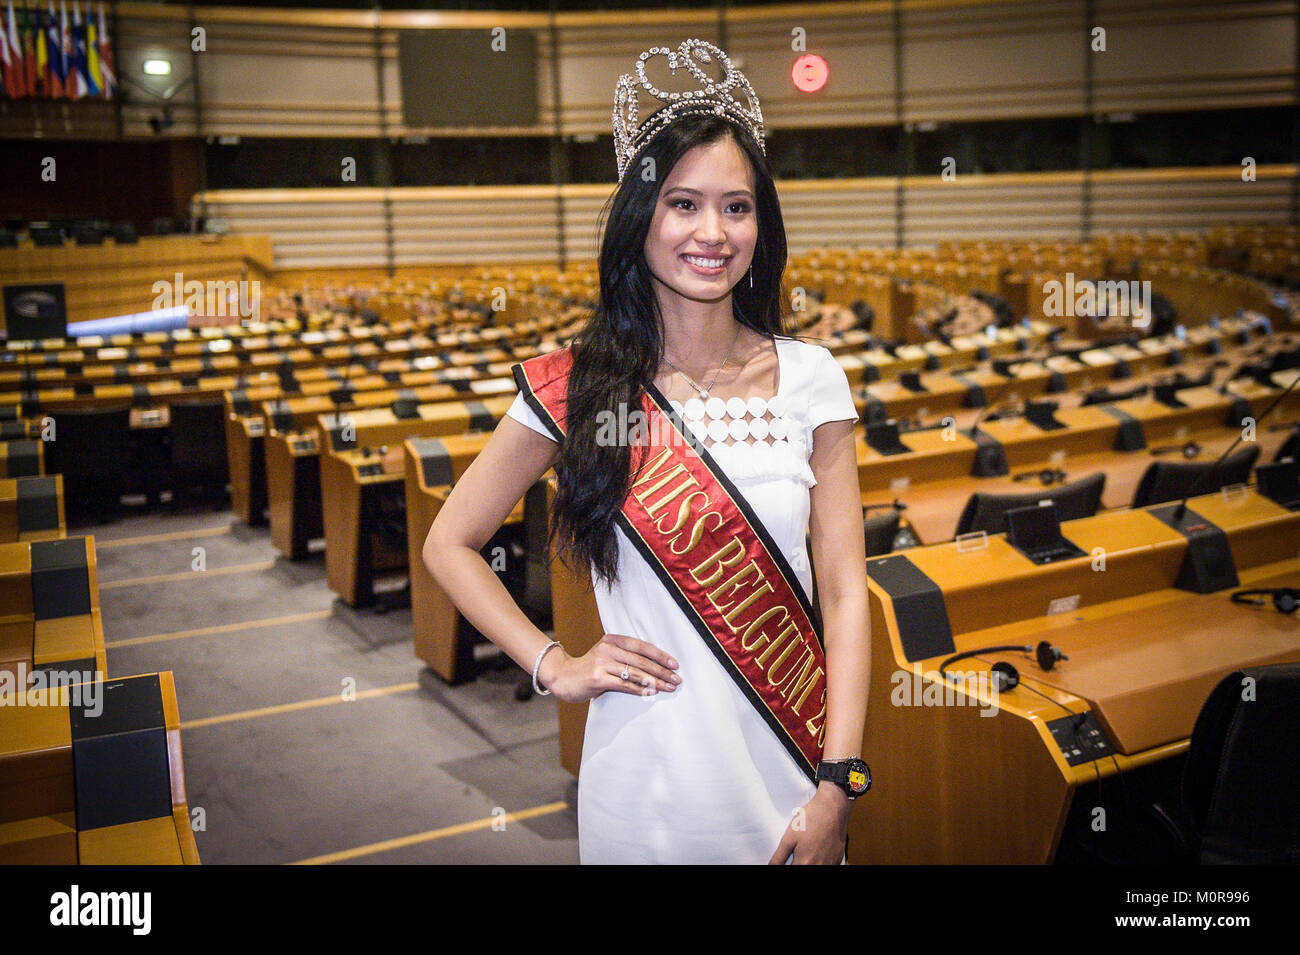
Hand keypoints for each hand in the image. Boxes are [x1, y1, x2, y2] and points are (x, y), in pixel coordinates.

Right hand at [539, 633, 680, 703]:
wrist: (563, 676)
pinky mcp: (597, 678)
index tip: (674, 664)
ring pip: (635, 673)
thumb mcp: (607, 655)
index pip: (641, 646)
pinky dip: (640, 689)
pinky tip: (651, 692)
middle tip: (676, 679)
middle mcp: (607, 649)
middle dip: (661, 671)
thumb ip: (626, 656)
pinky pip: (624, 685)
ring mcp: (601, 663)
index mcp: (612, 640)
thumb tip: (656, 666)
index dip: (660, 655)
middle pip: (641, 660)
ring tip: (668, 687)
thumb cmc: (590, 668)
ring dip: (655, 681)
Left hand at [768, 783, 851, 864]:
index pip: (791, 872)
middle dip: (798, 862)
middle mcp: (818, 866)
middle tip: (796, 852)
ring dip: (808, 863)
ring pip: (815, 868)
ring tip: (806, 852)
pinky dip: (819, 862)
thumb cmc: (811, 819)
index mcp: (804, 863)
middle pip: (803, 869)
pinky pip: (826, 866)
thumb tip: (771, 866)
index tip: (789, 859)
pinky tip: (816, 852)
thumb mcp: (788, 838)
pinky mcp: (837, 859)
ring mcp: (830, 864)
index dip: (787, 865)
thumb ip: (778, 857)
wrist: (832, 808)